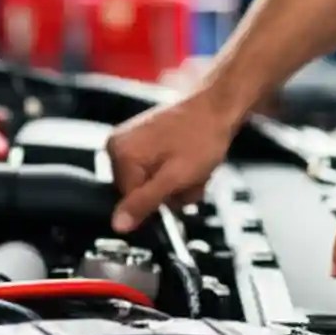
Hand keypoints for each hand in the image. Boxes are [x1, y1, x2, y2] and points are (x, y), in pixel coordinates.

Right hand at [106, 92, 236, 233]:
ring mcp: (130, 142)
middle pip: (139, 193)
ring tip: (191, 168)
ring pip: (150, 185)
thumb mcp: (175, 177)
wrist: (218, 109)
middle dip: (168, 192)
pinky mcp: (142, 142)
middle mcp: (118, 145)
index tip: (178, 187)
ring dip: (175, 185)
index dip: (159, 201)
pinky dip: (174, 174)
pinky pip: (154, 172)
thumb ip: (144, 202)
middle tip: (188, 177)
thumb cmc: (202, 137)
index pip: (131, 202)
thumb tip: (118, 225)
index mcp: (120, 152)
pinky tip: (187, 162)